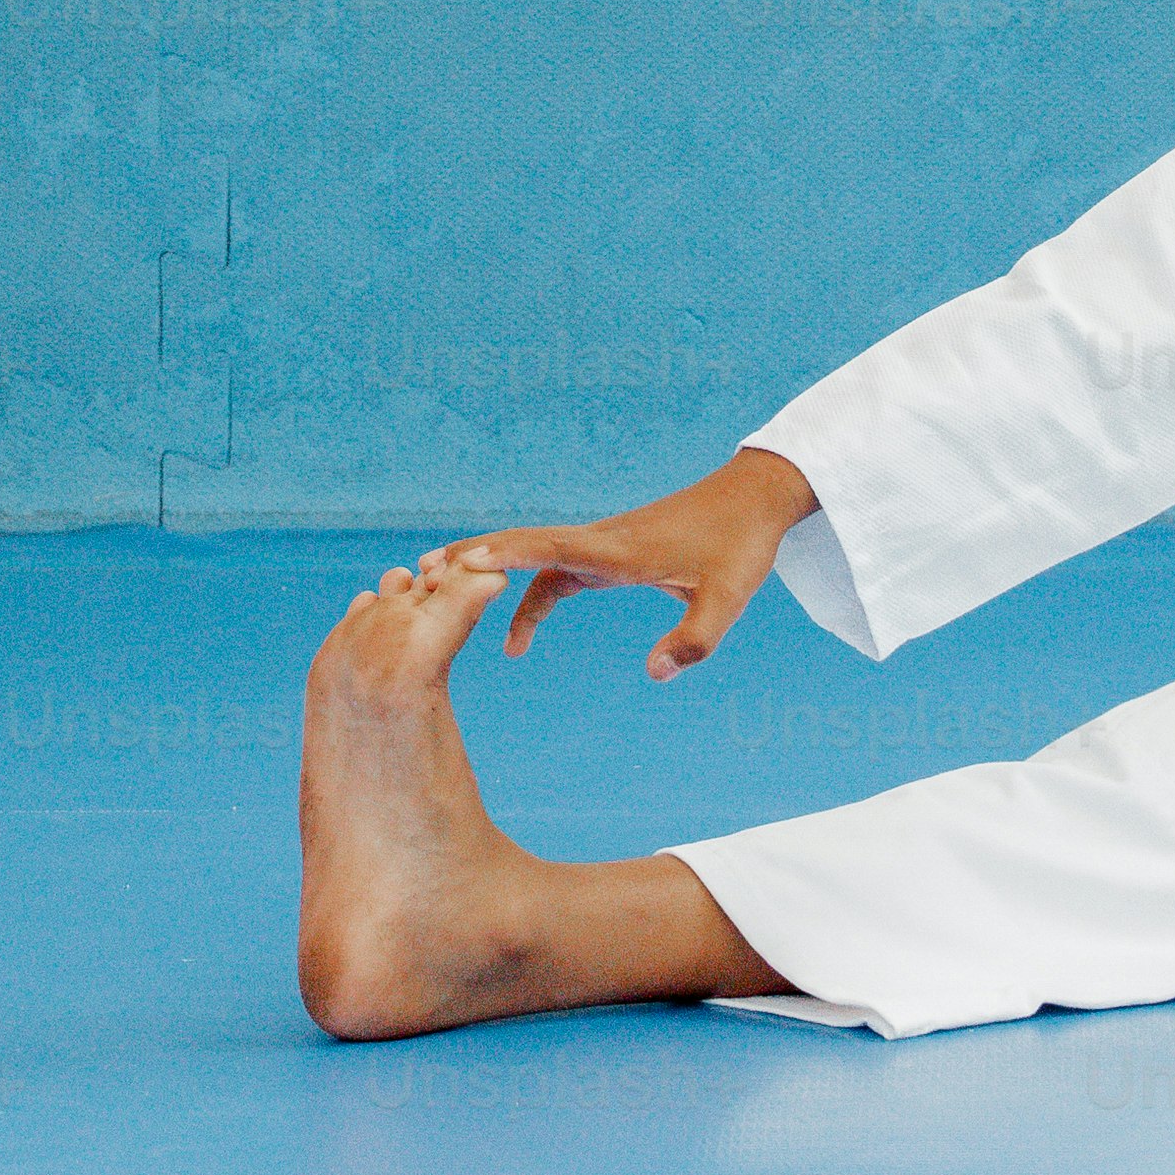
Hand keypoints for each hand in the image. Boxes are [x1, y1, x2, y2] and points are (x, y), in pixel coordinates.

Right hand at [425, 448, 814, 684]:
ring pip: (531, 559)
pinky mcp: (607, 555)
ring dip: (489, 574)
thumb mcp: (730, 598)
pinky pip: (552, 574)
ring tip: (438, 596)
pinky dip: (525, 595)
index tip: (460, 563)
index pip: (550, 549)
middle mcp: (599, 542)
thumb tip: (654, 674)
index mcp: (619, 551)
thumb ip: (694, 639)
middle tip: (421, 576)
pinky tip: (514, 638)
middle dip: (473, 560)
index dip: (505, 556)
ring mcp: (600, 546)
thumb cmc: (741, 545)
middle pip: (522, 547)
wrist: (753, 499)